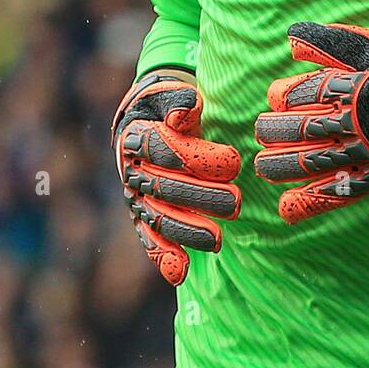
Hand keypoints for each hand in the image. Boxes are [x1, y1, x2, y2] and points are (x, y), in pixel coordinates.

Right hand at [112, 70, 241, 283]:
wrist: (148, 120)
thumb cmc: (169, 106)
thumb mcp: (174, 94)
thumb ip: (181, 101)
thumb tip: (185, 112)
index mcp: (137, 136)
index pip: (162, 148)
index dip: (196, 157)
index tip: (233, 163)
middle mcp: (132, 170)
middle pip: (162, 187)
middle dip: (200, 197)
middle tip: (236, 202)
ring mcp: (137, 197)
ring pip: (157, 217)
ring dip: (186, 230)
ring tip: (217, 239)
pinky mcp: (144, 218)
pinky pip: (150, 239)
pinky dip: (163, 257)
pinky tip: (180, 273)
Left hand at [254, 22, 368, 222]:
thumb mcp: (367, 50)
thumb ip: (327, 44)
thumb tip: (290, 39)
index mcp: (347, 90)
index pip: (300, 95)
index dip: (282, 98)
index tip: (277, 100)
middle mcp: (350, 122)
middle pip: (297, 130)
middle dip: (271, 132)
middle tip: (262, 132)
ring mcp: (360, 153)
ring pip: (309, 163)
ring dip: (279, 167)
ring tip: (264, 167)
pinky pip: (337, 193)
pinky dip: (310, 201)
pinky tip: (287, 206)